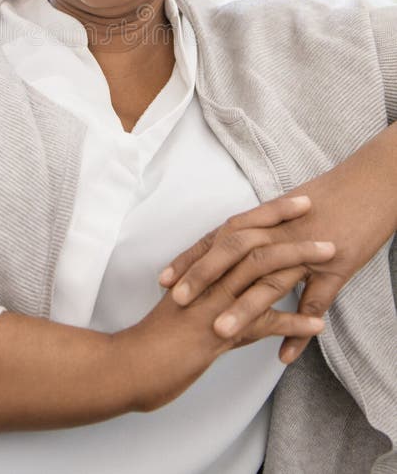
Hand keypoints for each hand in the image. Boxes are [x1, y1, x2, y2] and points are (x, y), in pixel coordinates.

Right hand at [116, 230, 334, 413]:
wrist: (135, 363)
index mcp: (202, 266)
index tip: (298, 200)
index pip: (238, 228)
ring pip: (261, 275)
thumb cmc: (161, 333)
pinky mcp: (219, 335)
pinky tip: (317, 325)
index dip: (270, 212)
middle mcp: (208, 280)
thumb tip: (238, 275)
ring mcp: (214, 305)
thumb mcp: (189, 299)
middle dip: (288, 227)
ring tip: (329, 257)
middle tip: (316, 213)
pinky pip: (262, 326)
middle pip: (253, 243)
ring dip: (298, 264)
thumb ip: (213, 283)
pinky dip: (292, 325)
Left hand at [158, 142, 396, 364]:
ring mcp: (307, 249)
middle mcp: (280, 231)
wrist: (374, 183)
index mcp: (266, 219)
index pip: (220, 238)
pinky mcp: (336, 265)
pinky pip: (316, 301)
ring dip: (244, 308)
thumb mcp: (292, 212)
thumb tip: (238, 242)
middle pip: (234, 254)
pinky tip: (285, 355)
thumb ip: (263, 230)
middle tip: (177, 301)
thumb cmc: (332, 195)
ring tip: (219, 333)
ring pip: (270, 279)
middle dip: (204, 277)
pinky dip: (300, 329)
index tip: (163, 278)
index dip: (191, 258)